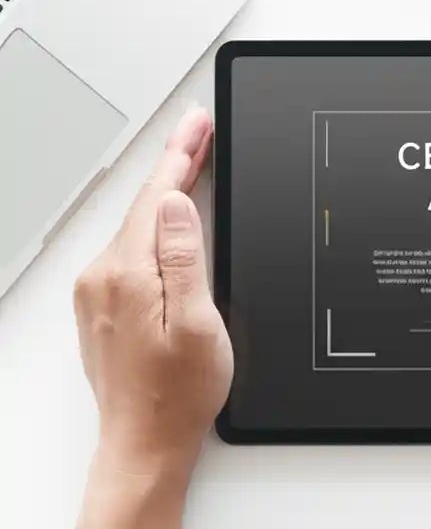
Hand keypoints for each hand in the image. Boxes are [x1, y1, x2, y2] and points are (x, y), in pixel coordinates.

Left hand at [74, 108, 230, 528]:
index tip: (198, 124)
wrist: (147, 438)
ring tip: (191, 163)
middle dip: (175, 165)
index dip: (181, 156)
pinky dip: (153, 224)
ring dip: (165, 194)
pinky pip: (130, 248)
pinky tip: (169, 217)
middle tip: (199, 130)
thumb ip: (183, 256)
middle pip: (145, 205)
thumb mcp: (199, 321)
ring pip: (137, 225)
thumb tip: (174, 204)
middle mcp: (104, 278)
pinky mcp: (103, 305)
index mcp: (129, 275)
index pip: (157, 198)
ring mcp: (99, 292)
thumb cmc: (179, 390)